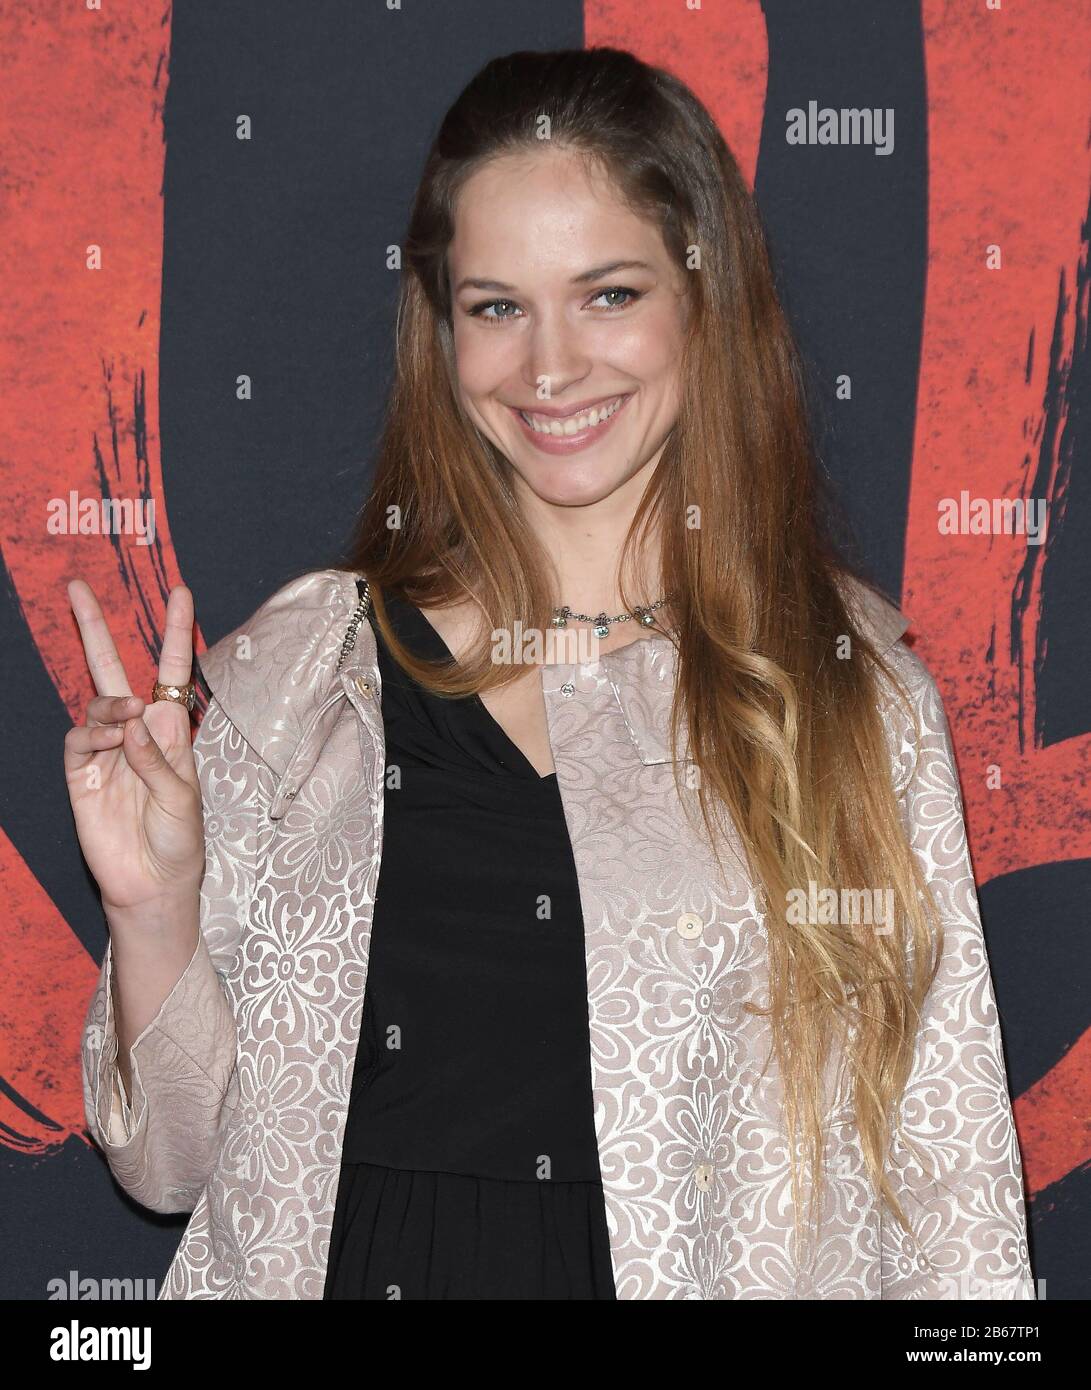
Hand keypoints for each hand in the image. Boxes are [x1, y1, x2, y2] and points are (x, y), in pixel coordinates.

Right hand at [64, 579, 204, 918]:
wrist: (152, 885)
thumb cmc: (179, 842)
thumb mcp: (184, 799)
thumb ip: (158, 761)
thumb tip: (131, 721)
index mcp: (171, 731)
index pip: (171, 671)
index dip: (174, 631)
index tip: (181, 592)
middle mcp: (136, 734)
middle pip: (112, 670)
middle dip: (95, 628)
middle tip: (77, 586)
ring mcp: (106, 752)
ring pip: (95, 704)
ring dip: (109, 703)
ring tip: (126, 717)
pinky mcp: (81, 775)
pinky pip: (80, 740)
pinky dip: (94, 734)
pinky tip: (112, 743)